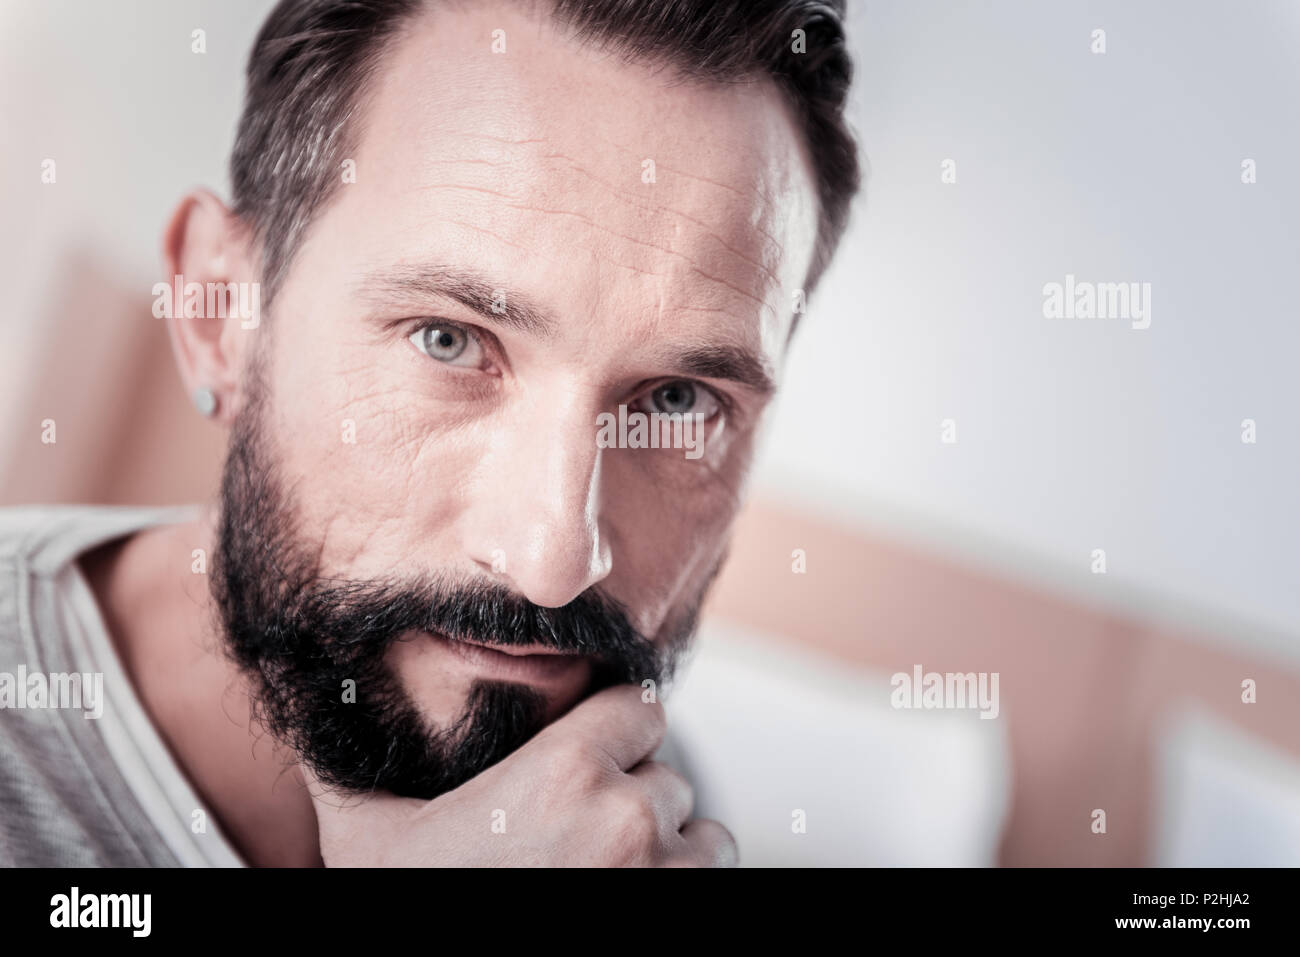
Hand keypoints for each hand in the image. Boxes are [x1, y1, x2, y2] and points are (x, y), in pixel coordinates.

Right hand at [303, 683, 737, 866]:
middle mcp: (629, 820)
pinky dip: (681, 884)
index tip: (589, 752)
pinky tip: (623, 891)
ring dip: (670, 846)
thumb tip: (321, 689)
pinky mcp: (681, 919)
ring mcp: (666, 881)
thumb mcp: (368, 836)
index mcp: (565, 774)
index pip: (641, 706)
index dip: (615, 725)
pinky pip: (713, 881)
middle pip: (668, 772)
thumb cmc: (410, 908)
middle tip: (581, 830)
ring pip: (703, 835)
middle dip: (634, 792)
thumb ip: (350, 759)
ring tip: (608, 870)